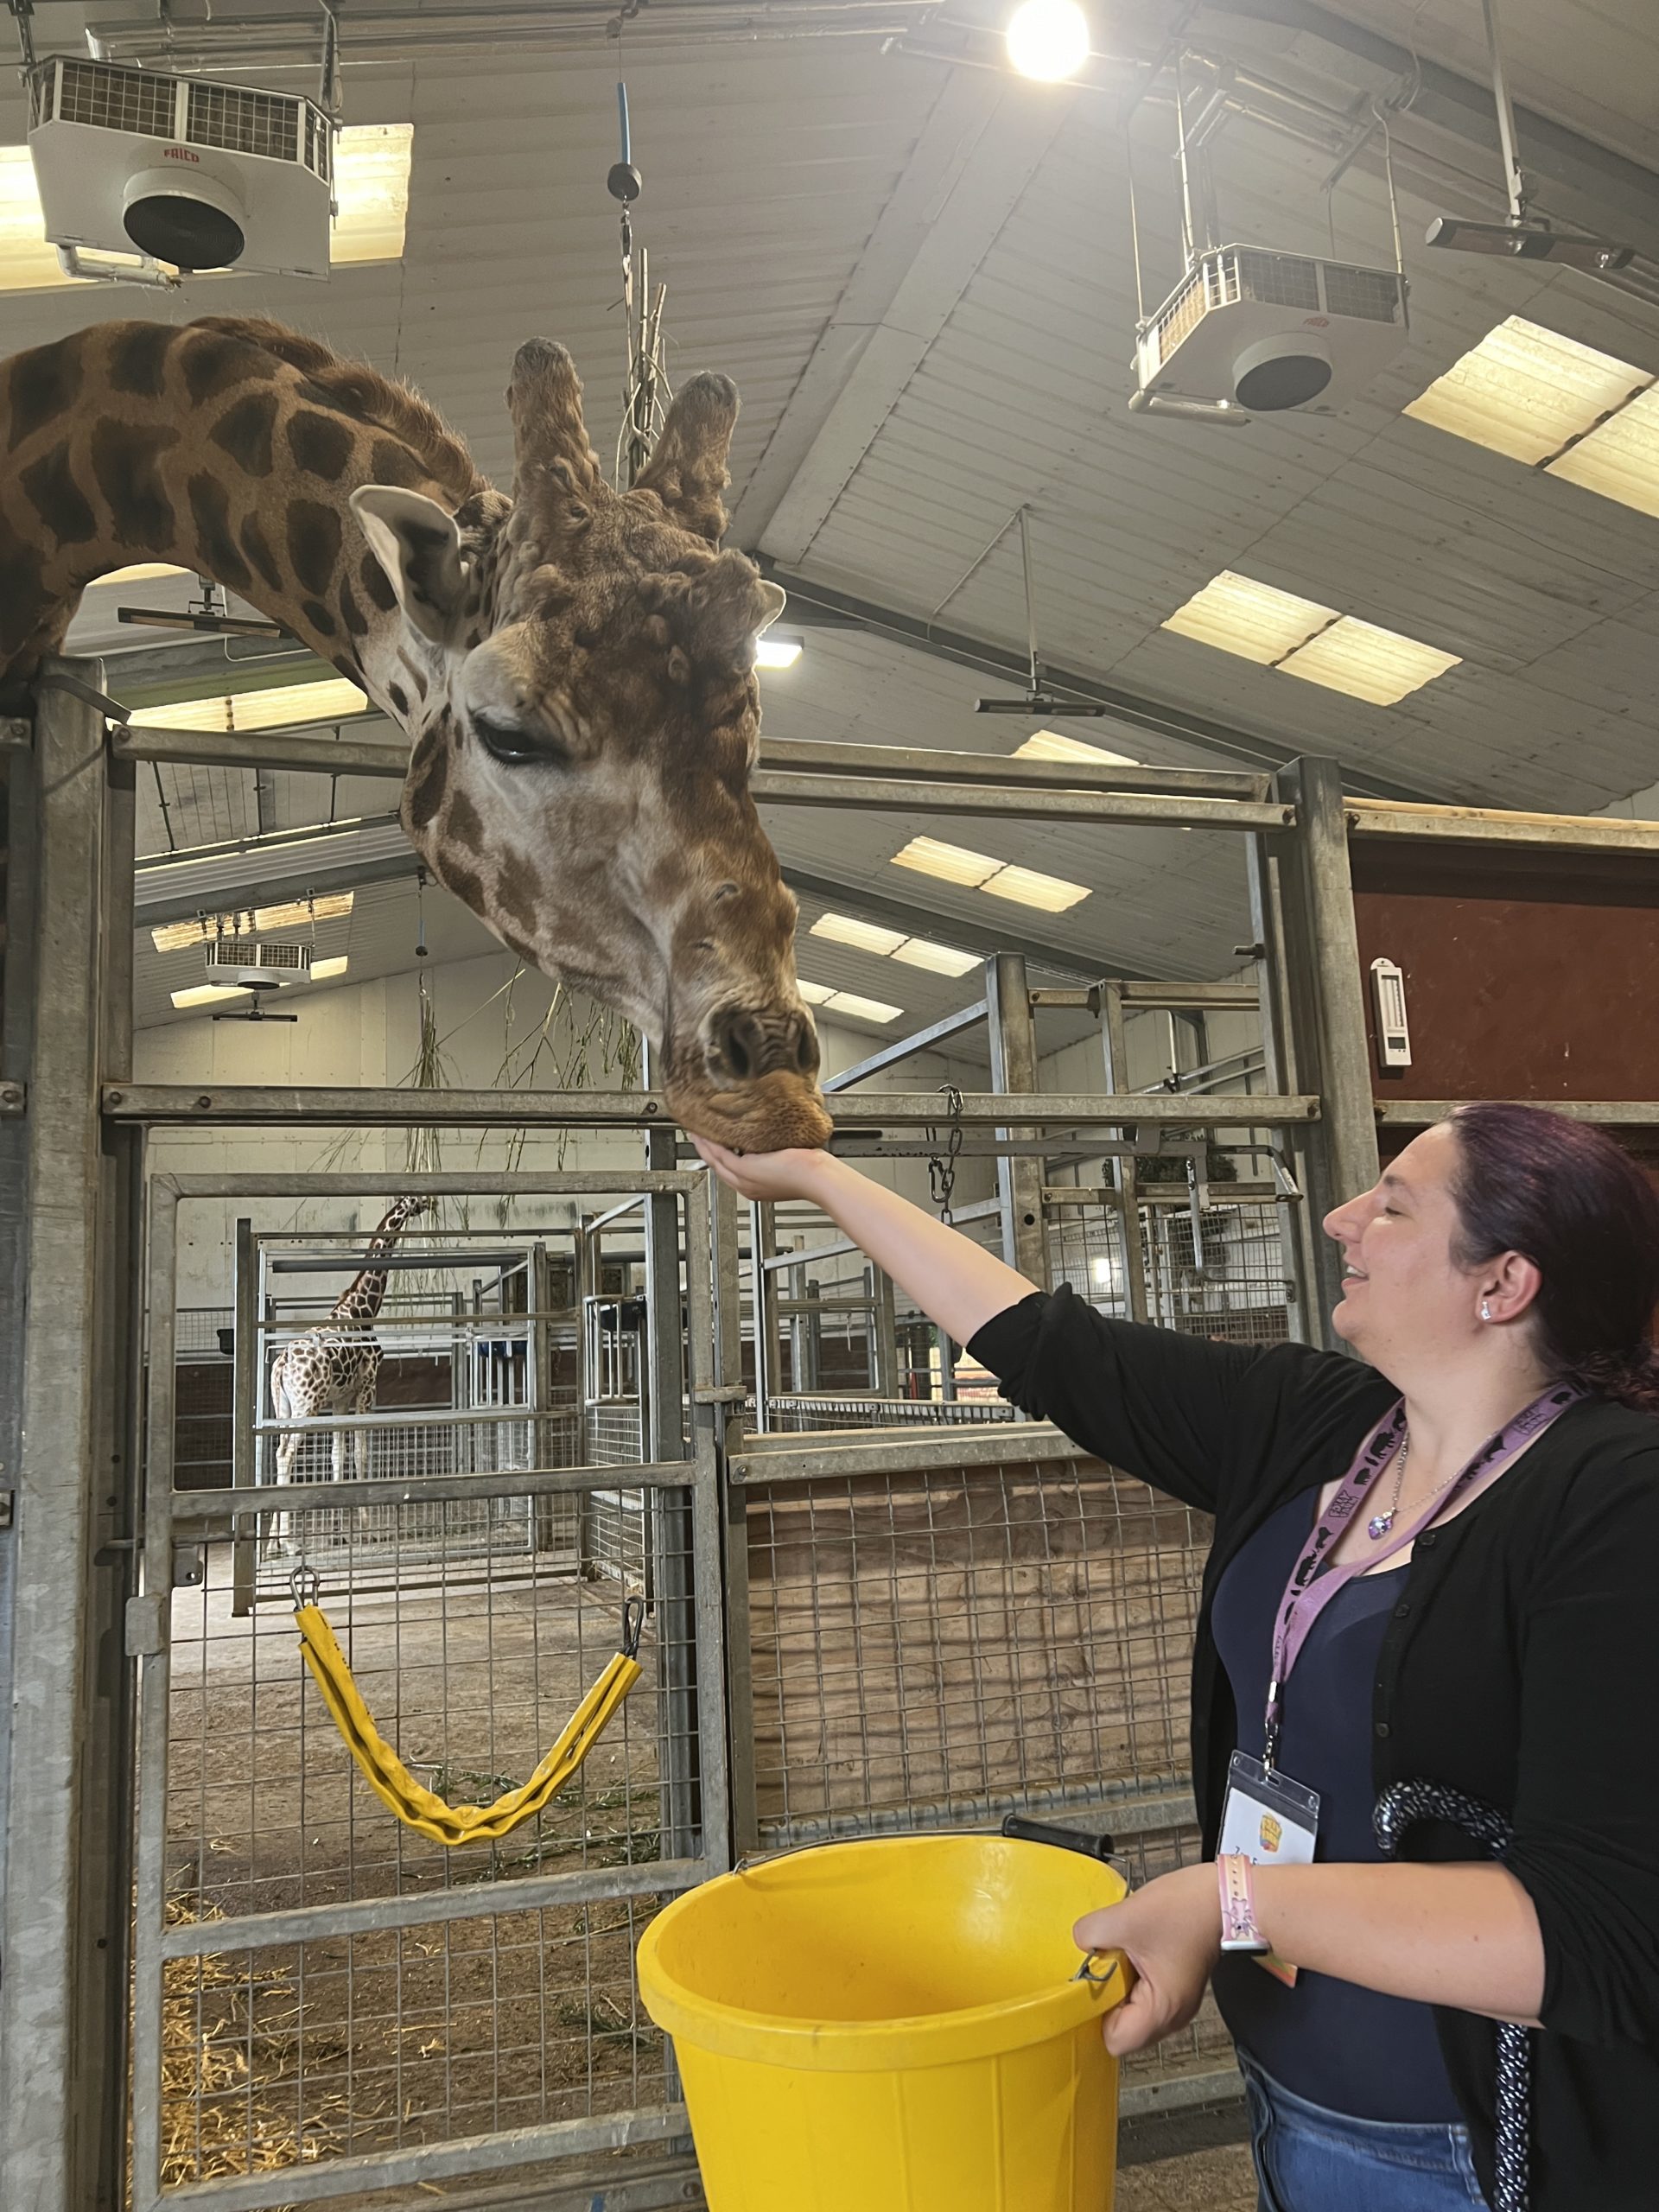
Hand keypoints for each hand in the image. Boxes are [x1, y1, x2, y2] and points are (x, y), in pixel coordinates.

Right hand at [692, 1135, 840, 1204]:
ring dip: (702, 1144)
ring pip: (714, 1161)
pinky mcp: (745, 1170)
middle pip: (717, 1166)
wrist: (818, 1179)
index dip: (716, 1154)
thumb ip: (773, 1154)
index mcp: (755, 1186)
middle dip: (704, 1148)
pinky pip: (720, 1155)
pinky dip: (709, 1143)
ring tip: (695, 1130)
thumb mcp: (786, 1162)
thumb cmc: (812, 1172)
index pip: (729, 1169)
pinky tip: (703, 1133)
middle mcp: (746, 1186)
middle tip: (696, 1133)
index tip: (710, 1141)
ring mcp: (744, 1180)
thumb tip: (771, 1138)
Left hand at [1073, 1862, 1220, 2056]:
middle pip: (1122, 2028)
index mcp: (1161, 2010)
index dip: (1095, 2014)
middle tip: (1102, 1964)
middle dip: (1106, 1997)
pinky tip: (1131, 1949)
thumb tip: (1078, 1944)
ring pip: (1131, 2010)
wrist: (1223, 1895)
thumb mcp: (1126, 1918)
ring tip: (1119, 1953)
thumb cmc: (1184, 1910)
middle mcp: (1172, 2017)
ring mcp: (1176, 2003)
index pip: (1114, 2041)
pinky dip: (1131, 1976)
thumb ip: (1091, 1934)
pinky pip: (1143, 1994)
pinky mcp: (1176, 1987)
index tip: (1088, 1984)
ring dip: (1119, 1985)